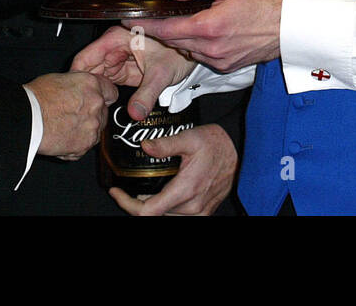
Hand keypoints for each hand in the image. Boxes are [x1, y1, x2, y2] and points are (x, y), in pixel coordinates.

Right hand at [27, 70, 117, 159]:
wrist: (27, 119)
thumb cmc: (37, 98)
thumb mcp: (60, 79)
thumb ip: (78, 86)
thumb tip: (79, 90)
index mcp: (92, 85)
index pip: (111, 92)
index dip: (103, 96)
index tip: (98, 100)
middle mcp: (96, 105)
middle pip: (103, 112)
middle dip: (92, 114)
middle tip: (74, 115)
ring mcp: (92, 127)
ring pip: (95, 130)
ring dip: (84, 130)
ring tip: (64, 128)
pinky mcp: (84, 145)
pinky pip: (85, 146)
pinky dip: (75, 144)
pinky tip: (60, 138)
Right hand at [71, 24, 196, 119]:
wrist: (189, 57)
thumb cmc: (177, 55)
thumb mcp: (161, 75)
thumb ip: (146, 95)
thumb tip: (135, 114)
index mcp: (116, 38)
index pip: (85, 57)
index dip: (77, 77)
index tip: (73, 97)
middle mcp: (112, 46)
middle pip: (88, 69)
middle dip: (87, 87)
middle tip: (86, 107)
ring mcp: (115, 58)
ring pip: (95, 77)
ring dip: (95, 92)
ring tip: (97, 107)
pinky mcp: (121, 69)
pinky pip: (106, 82)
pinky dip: (105, 94)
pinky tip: (106, 103)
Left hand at [109, 124, 236, 215]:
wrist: (239, 152)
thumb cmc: (216, 144)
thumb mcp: (190, 138)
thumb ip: (166, 144)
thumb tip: (145, 146)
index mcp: (186, 189)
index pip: (148, 212)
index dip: (127, 204)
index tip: (116, 192)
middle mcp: (192, 206)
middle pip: (154, 216)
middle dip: (136, 204)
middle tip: (126, 189)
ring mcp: (199, 212)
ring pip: (165, 218)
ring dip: (151, 208)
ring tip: (140, 192)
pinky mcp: (203, 212)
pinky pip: (178, 217)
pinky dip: (165, 210)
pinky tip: (159, 196)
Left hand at [131, 0, 283, 72]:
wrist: (292, 25)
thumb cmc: (264, 1)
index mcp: (209, 28)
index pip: (165, 30)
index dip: (145, 24)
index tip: (130, 17)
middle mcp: (212, 49)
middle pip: (173, 41)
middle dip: (161, 28)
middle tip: (151, 13)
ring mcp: (220, 60)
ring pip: (187, 49)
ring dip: (179, 37)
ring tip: (177, 19)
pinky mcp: (227, 66)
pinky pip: (202, 56)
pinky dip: (196, 44)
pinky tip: (202, 30)